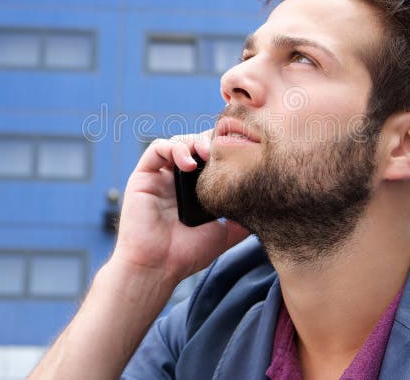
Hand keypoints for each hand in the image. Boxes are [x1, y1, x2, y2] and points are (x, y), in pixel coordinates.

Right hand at [111, 132, 249, 285]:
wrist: (158, 268)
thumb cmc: (187, 253)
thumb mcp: (225, 233)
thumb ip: (241, 218)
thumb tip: (266, 208)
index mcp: (195, 188)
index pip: (212, 156)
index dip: (225, 148)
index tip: (241, 152)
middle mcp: (178, 178)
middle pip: (197, 143)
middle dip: (212, 141)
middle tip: (225, 150)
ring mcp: (160, 175)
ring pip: (179, 141)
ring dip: (195, 142)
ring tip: (208, 154)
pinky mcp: (143, 175)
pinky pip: (157, 148)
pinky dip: (174, 148)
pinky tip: (187, 163)